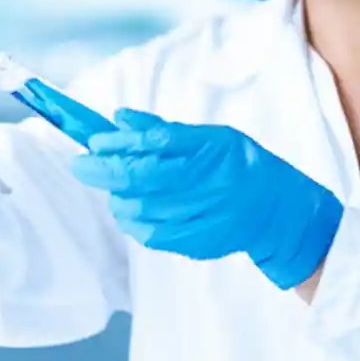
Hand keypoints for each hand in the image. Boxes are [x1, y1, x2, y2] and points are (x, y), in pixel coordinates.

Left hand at [72, 109, 342, 289]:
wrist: (278, 211)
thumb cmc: (240, 166)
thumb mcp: (211, 137)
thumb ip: (163, 131)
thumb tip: (119, 119)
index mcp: (214, 148)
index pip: (157, 141)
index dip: (119, 142)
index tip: (92, 141)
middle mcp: (211, 181)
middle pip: (143, 177)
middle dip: (103, 171)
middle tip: (81, 165)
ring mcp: (205, 214)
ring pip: (141, 208)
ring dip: (116, 197)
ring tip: (112, 188)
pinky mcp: (199, 241)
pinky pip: (151, 234)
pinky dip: (131, 221)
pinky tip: (129, 210)